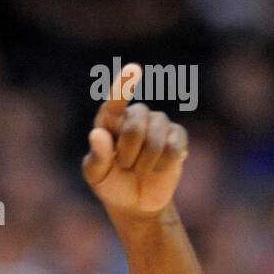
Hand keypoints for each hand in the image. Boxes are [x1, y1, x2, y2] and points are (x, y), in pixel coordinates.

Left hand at [82, 61, 188, 218]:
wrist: (136, 203)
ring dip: (145, 164)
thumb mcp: (97, 176)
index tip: (133, 70)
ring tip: (140, 171)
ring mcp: (158, 124)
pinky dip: (162, 166)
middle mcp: (135, 116)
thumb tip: (97, 134)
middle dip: (128, 153)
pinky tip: (157, 169)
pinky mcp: (177, 137)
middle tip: (125, 166)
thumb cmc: (111, 184)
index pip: (114, 102)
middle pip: (135, 125)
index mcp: (110, 121)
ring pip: (156, 139)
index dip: (123, 87)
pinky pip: (173, 148)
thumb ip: (96, 158)